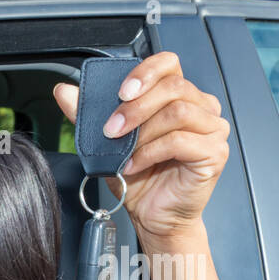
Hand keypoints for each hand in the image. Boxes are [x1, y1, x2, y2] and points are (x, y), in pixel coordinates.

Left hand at [53, 52, 230, 242]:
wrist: (153, 215)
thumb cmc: (138, 177)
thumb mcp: (106, 142)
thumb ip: (87, 115)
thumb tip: (64, 91)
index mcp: (179, 97)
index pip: (169, 64)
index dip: (145, 71)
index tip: (121, 92)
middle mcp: (201, 108)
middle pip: (173, 87)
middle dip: (135, 108)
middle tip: (111, 129)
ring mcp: (212, 129)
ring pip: (177, 112)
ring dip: (142, 132)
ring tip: (124, 152)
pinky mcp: (214, 152)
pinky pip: (180, 141)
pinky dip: (150, 152)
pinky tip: (135, 165)